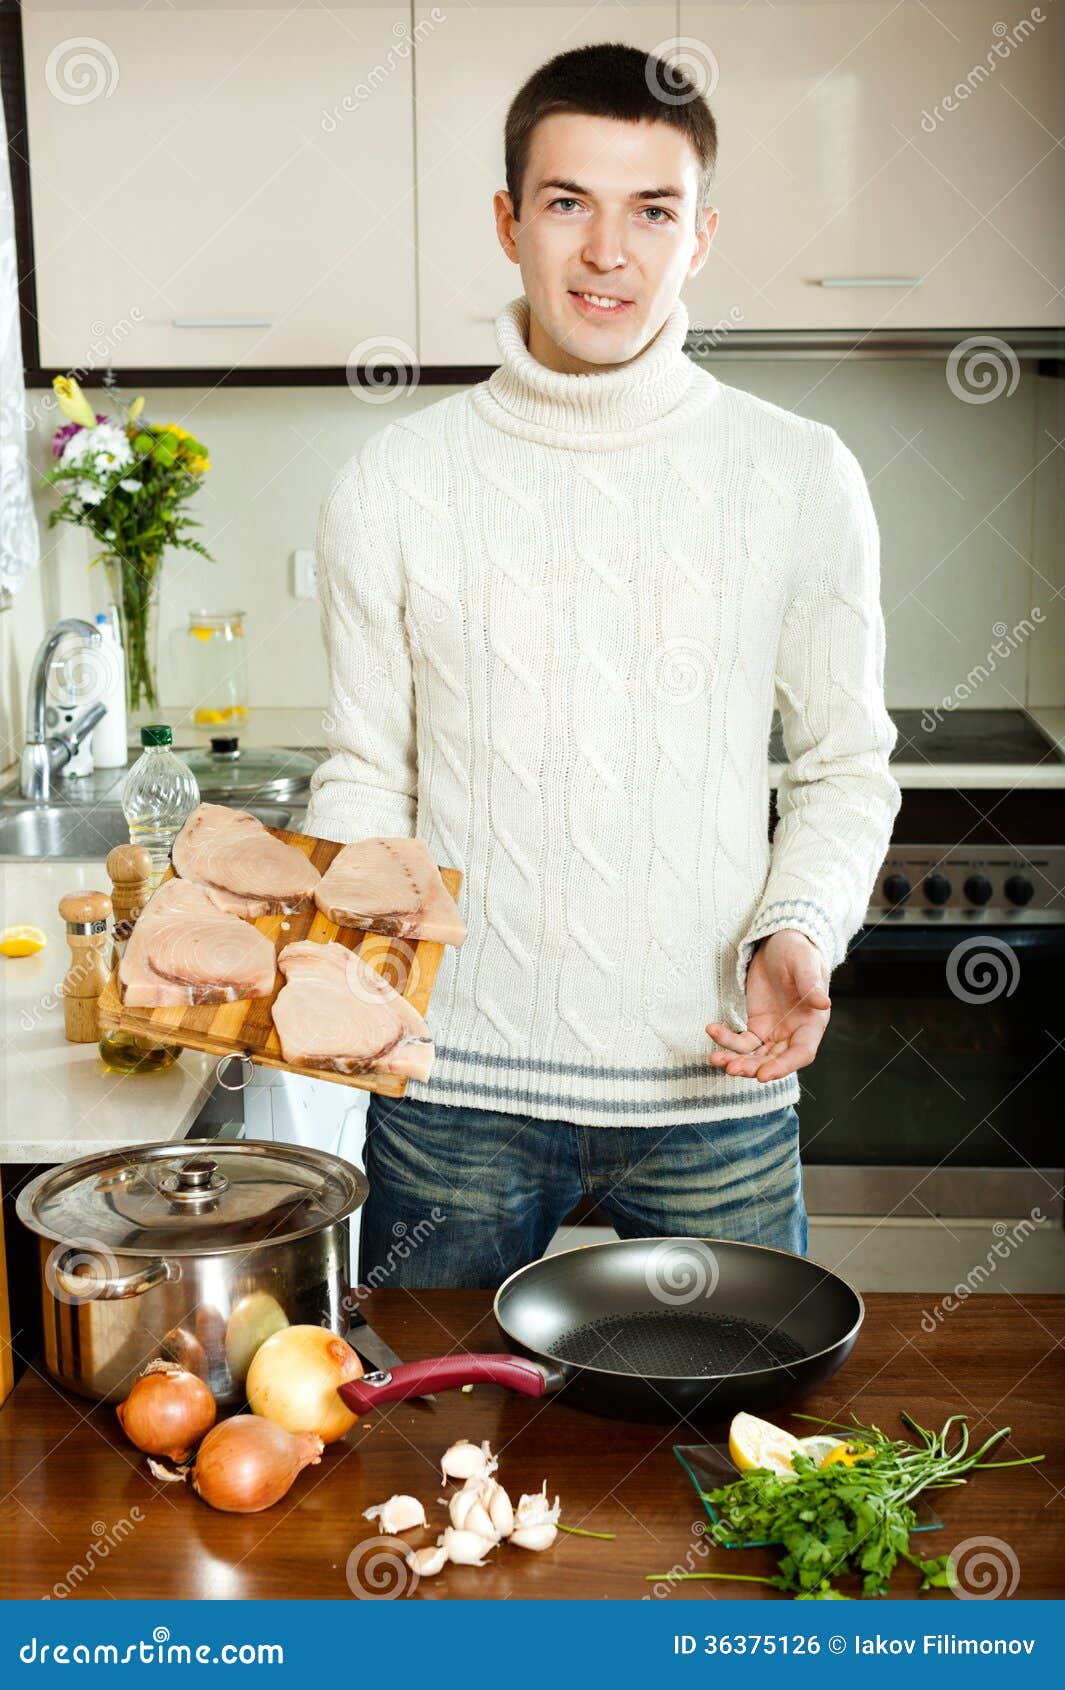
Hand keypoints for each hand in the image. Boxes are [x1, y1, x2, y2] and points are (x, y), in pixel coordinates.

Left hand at [706, 929, 831, 1082]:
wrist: (779, 943)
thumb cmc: (797, 951)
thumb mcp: (804, 962)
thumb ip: (811, 983)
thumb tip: (823, 1003)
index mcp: (812, 1023)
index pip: (802, 1053)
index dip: (784, 1067)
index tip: (764, 1075)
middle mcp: (794, 1033)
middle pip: (775, 1060)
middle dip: (753, 1068)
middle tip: (731, 1068)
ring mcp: (775, 1032)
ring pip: (756, 1056)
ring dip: (737, 1060)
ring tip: (715, 1058)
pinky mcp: (757, 1025)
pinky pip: (742, 1041)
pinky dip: (726, 1041)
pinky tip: (712, 1030)